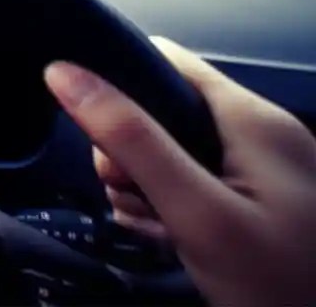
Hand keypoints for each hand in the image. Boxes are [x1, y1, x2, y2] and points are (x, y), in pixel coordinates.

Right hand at [44, 37, 315, 306]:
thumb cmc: (280, 284)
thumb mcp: (196, 212)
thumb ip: (132, 141)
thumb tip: (66, 75)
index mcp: (251, 117)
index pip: (164, 61)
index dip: (118, 86)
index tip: (99, 137)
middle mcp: (258, 134)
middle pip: (159, 112)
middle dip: (129, 156)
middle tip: (137, 199)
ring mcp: (259, 171)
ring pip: (169, 154)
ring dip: (144, 189)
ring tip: (159, 227)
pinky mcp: (255, 203)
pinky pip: (193, 185)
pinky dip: (170, 209)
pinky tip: (172, 239)